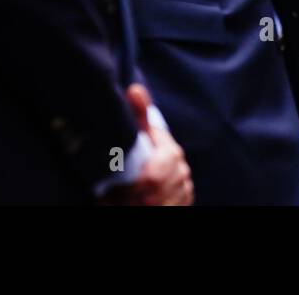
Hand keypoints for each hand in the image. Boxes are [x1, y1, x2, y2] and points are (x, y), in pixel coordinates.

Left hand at [109, 84, 192, 205]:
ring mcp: (184, 190)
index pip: (152, 176)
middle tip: (113, 198)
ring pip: (159, 206)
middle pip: (153, 197)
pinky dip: (151, 209)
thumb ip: (139, 114)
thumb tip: (134, 89)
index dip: (132, 186)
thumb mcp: (143, 132)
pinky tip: (135, 204)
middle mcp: (181, 173)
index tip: (113, 190)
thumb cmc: (149, 147)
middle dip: (131, 200)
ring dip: (137, 206)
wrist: (164, 167)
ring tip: (121, 202)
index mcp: (171, 153)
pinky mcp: (185, 201)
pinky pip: (168, 209)